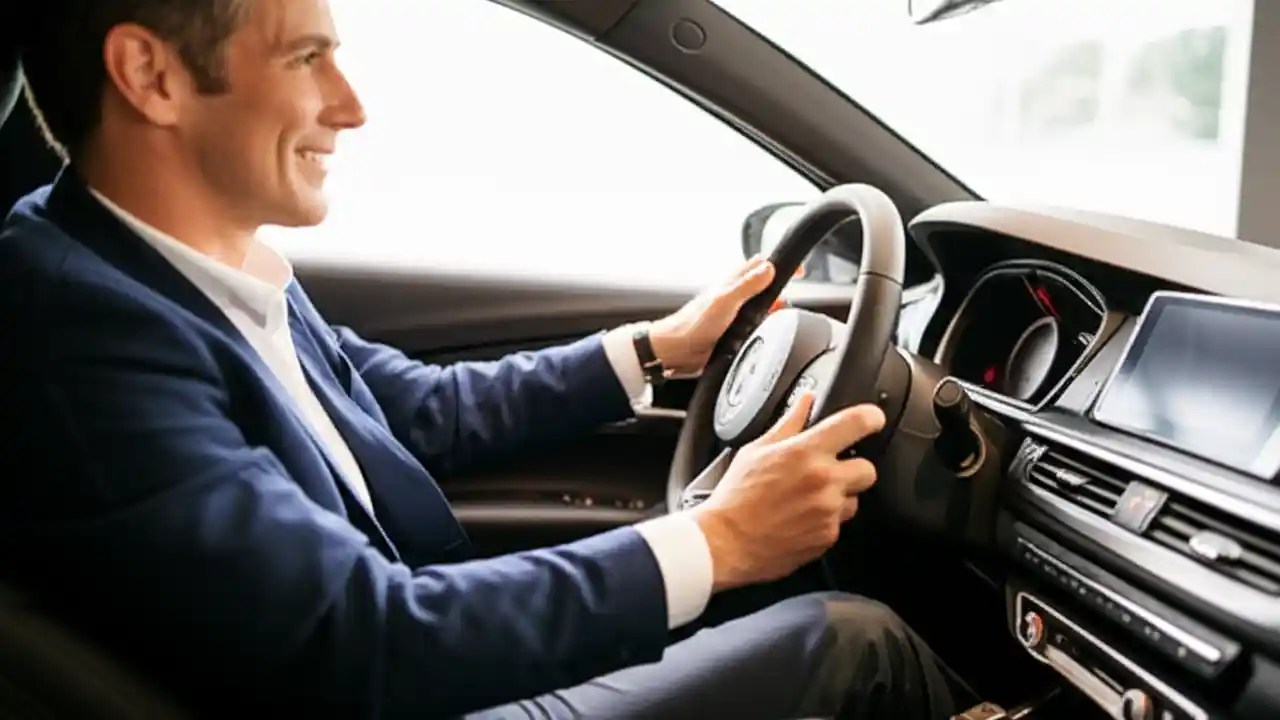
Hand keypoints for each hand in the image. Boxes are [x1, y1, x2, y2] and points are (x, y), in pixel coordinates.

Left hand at [648, 255, 795, 376]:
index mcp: (731, 282)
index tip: (799, 271)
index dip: (780, 263)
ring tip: (779, 315)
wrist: (677, 352)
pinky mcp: (730, 330)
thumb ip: (747, 285)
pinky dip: (762, 324)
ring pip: (759, 304)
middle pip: (762, 283)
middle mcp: (732, 295)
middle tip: (788, 297)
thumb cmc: (693, 326)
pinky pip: (752, 322)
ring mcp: (732, 312)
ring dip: (771, 307)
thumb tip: (769, 268)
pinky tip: (763, 332)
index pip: (760, 263)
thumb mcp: (725, 301)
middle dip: (779, 287)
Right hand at [689, 393, 884, 591]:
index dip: (871, 418)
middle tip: (831, 472)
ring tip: (808, 499)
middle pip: (868, 469)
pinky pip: (838, 523)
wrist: (726, 542)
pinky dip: (825, 521)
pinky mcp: (827, 537)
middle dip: (854, 469)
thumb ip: (789, 423)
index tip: (872, 419)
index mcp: (805, 452)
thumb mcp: (757, 450)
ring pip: (854, 499)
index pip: (856, 424)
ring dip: (839, 497)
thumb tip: (805, 401)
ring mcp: (828, 511)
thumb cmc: (736, 496)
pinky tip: (801, 518)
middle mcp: (823, 480)